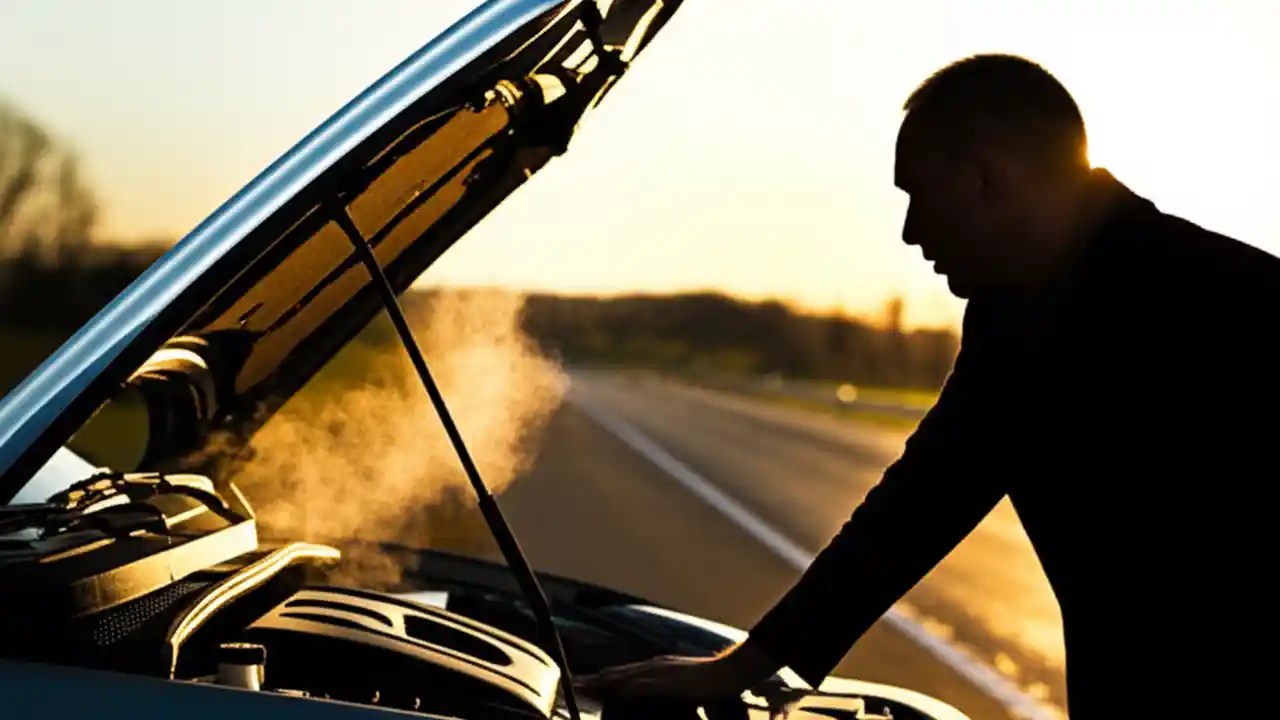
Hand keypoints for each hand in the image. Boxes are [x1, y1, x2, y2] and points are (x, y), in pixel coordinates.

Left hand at [575, 642, 778, 701]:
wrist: (729, 672)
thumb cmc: (708, 681)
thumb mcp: (680, 686)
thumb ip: (662, 689)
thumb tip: (645, 696)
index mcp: (654, 669)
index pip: (621, 675)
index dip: (601, 680)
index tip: (582, 685)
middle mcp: (653, 667)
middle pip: (617, 673)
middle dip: (595, 680)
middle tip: (572, 684)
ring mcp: (661, 671)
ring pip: (626, 676)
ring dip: (605, 681)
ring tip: (586, 685)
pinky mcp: (672, 679)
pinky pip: (647, 683)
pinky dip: (631, 686)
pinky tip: (619, 689)